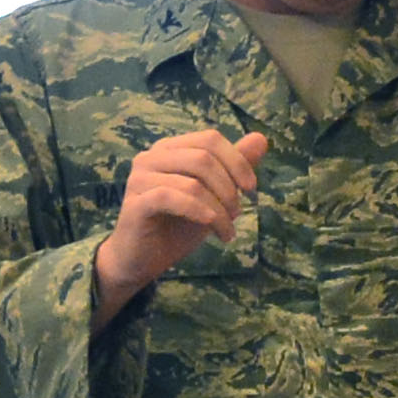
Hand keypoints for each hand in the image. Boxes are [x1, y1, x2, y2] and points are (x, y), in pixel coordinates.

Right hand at [91, 128, 268, 318]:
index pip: (210, 139)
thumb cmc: (178, 225)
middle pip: (203, 157)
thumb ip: (233, 167)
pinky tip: (211, 227)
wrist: (143, 260)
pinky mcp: (136, 203)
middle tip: (237, 215)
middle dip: (229, 188)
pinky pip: (172, 198)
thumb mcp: (214, 196)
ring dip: (219, 210)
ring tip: (227, 231)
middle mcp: (151, 157)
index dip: (237, 162)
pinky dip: (199, 213)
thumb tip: (261, 138)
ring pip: (192, 183)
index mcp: (170, 149)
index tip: (251, 188)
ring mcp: (139, 178)